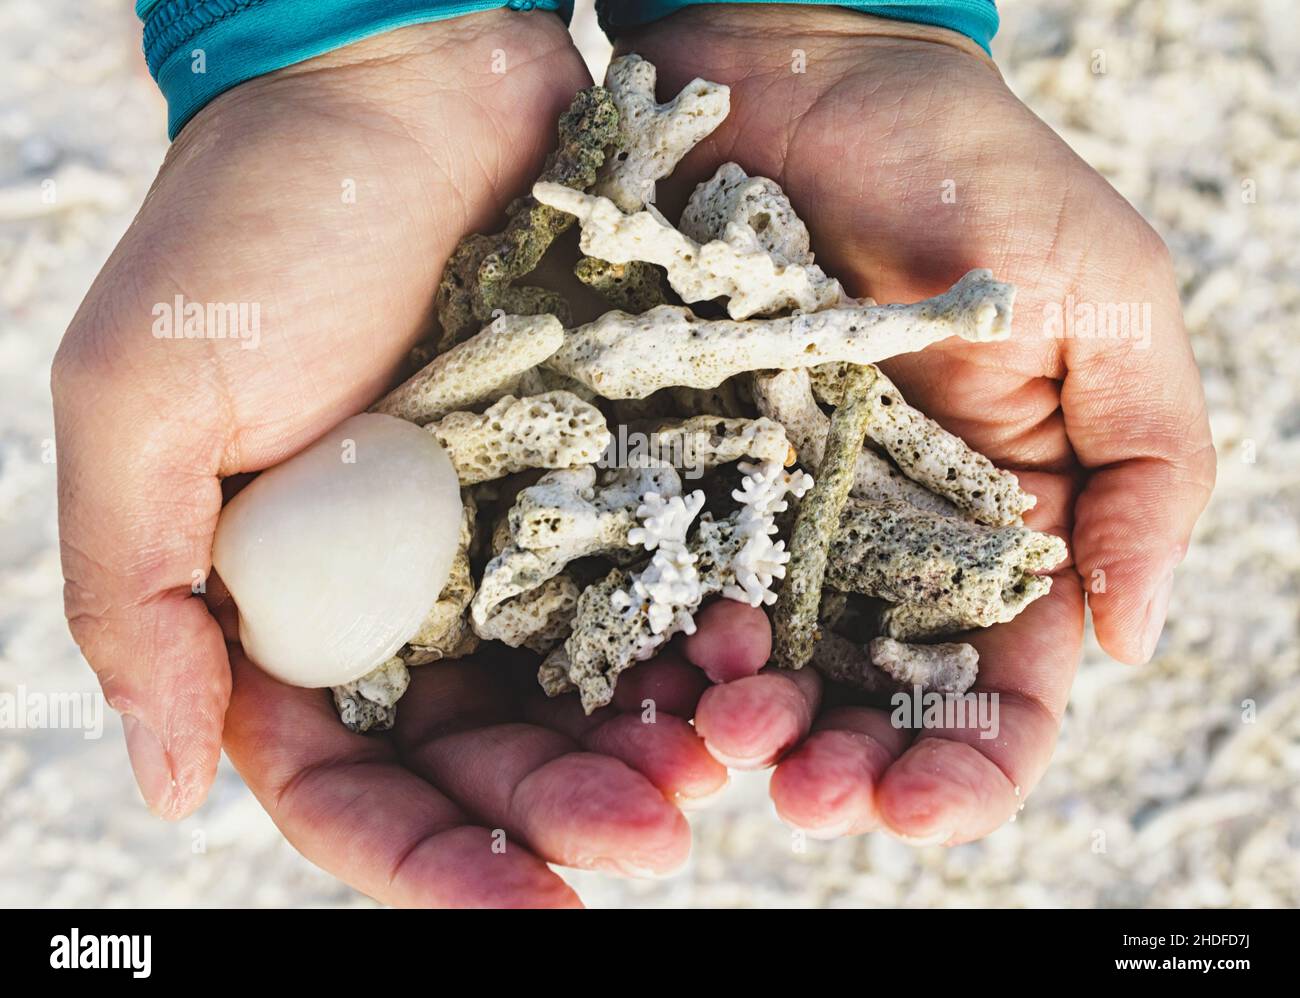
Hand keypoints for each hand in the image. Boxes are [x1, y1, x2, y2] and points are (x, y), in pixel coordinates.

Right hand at [52, 11, 748, 905]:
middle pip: (479, 753)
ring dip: (642, 745)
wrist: (407, 81)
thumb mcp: (146, 399)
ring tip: (718, 767)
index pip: (344, 777)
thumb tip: (164, 786)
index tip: (519, 903)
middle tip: (652, 837)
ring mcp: (506, 534)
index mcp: (286, 598)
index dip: (422, 856)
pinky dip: (691, 636)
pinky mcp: (596, 470)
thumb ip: (137, 593)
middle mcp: (401, 587)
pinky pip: (650, 582)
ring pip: (577, 689)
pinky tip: (745, 662)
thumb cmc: (257, 225)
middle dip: (558, 810)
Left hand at [623, 6, 1215, 844]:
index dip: (971, 763)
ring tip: (727, 738)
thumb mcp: (1107, 309)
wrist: (815, 82)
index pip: (1000, 684)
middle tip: (806, 795)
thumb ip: (1143, 473)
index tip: (922, 808)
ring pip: (769, 663)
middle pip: (872, 701)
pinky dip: (668, 637)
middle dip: (849, 766)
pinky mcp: (689, 465)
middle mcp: (885, 540)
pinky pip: (676, 575)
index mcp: (1001, 526)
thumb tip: (1129, 639)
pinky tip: (657, 666)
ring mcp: (778, 510)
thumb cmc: (977, 179)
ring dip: (752, 725)